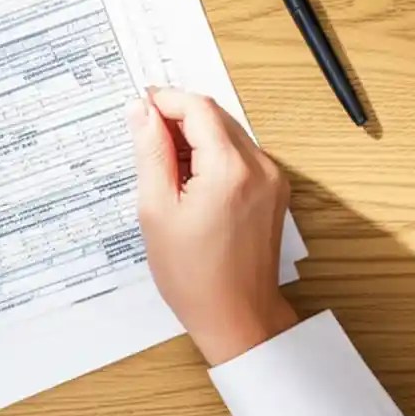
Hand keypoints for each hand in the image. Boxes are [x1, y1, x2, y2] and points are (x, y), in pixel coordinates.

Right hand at [125, 88, 297, 365]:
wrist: (237, 316)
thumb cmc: (194, 275)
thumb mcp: (157, 210)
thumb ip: (150, 153)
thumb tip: (141, 111)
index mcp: (230, 170)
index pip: (197, 108)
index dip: (165, 100)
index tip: (140, 106)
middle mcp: (260, 167)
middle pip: (215, 115)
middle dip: (178, 116)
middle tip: (144, 135)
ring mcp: (272, 178)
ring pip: (228, 132)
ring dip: (195, 135)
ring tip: (164, 165)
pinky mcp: (274, 190)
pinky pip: (240, 154)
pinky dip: (212, 154)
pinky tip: (188, 178)